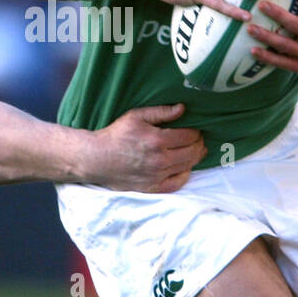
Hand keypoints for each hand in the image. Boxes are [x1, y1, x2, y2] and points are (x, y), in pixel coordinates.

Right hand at [87, 104, 205, 192]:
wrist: (98, 158)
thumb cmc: (117, 135)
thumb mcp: (136, 116)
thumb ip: (161, 112)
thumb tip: (183, 108)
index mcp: (157, 140)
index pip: (190, 136)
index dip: (196, 131)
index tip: (196, 128)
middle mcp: (160, 160)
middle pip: (192, 152)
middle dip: (199, 143)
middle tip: (198, 139)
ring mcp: (157, 176)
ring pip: (187, 166)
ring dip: (195, 157)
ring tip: (195, 150)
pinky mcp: (153, 187)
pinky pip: (177, 183)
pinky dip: (185, 175)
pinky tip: (185, 167)